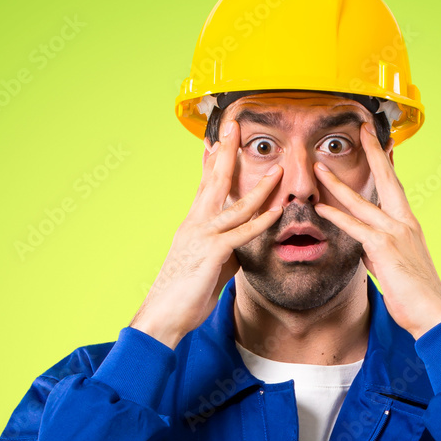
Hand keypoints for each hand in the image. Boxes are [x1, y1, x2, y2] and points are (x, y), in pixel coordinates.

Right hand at [129, 114, 283, 348]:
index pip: (205, 185)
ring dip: (258, 185)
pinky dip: (259, 222)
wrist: (163, 316)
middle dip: (227, 151)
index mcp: (193, 224)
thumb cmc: (184, 294)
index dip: (214, 160)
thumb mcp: (209, 267)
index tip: (221, 138)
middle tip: (236, 125)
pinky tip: (275, 211)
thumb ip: (226, 252)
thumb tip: (241, 249)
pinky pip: (240, 234)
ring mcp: (203, 236)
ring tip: (277, 168)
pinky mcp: (211, 254)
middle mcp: (195, 223)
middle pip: (215, 180)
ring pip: (234, 204)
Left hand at [313, 119, 440, 339]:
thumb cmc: (417, 296)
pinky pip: (355, 227)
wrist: (433, 314)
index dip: (387, 164)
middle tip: (362, 130)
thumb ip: (379, 252)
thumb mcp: (396, 267)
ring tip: (319, 167)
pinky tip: (321, 208)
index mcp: (410, 226)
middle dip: (373, 152)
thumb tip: (365, 248)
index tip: (382, 143)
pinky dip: (337, 216)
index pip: (396, 188)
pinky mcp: (384, 248)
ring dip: (337, 184)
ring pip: (362, 201)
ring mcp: (395, 233)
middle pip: (387, 180)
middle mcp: (404, 223)